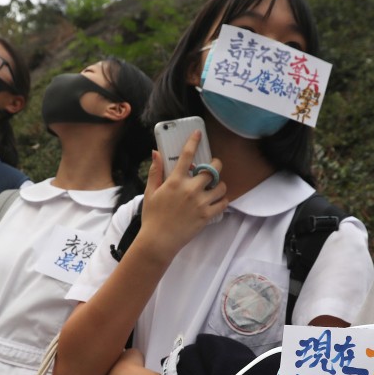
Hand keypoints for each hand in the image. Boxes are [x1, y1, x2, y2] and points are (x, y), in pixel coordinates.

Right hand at [138, 131, 227, 257]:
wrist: (158, 241)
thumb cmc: (152, 217)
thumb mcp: (150, 192)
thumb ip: (156, 172)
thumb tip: (156, 153)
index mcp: (175, 181)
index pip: (187, 155)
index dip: (194, 141)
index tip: (198, 133)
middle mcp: (190, 189)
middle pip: (212, 169)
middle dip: (215, 164)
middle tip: (212, 168)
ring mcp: (200, 202)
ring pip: (221, 186)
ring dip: (220, 184)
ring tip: (214, 187)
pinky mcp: (207, 215)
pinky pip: (223, 203)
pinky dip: (223, 200)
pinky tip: (217, 200)